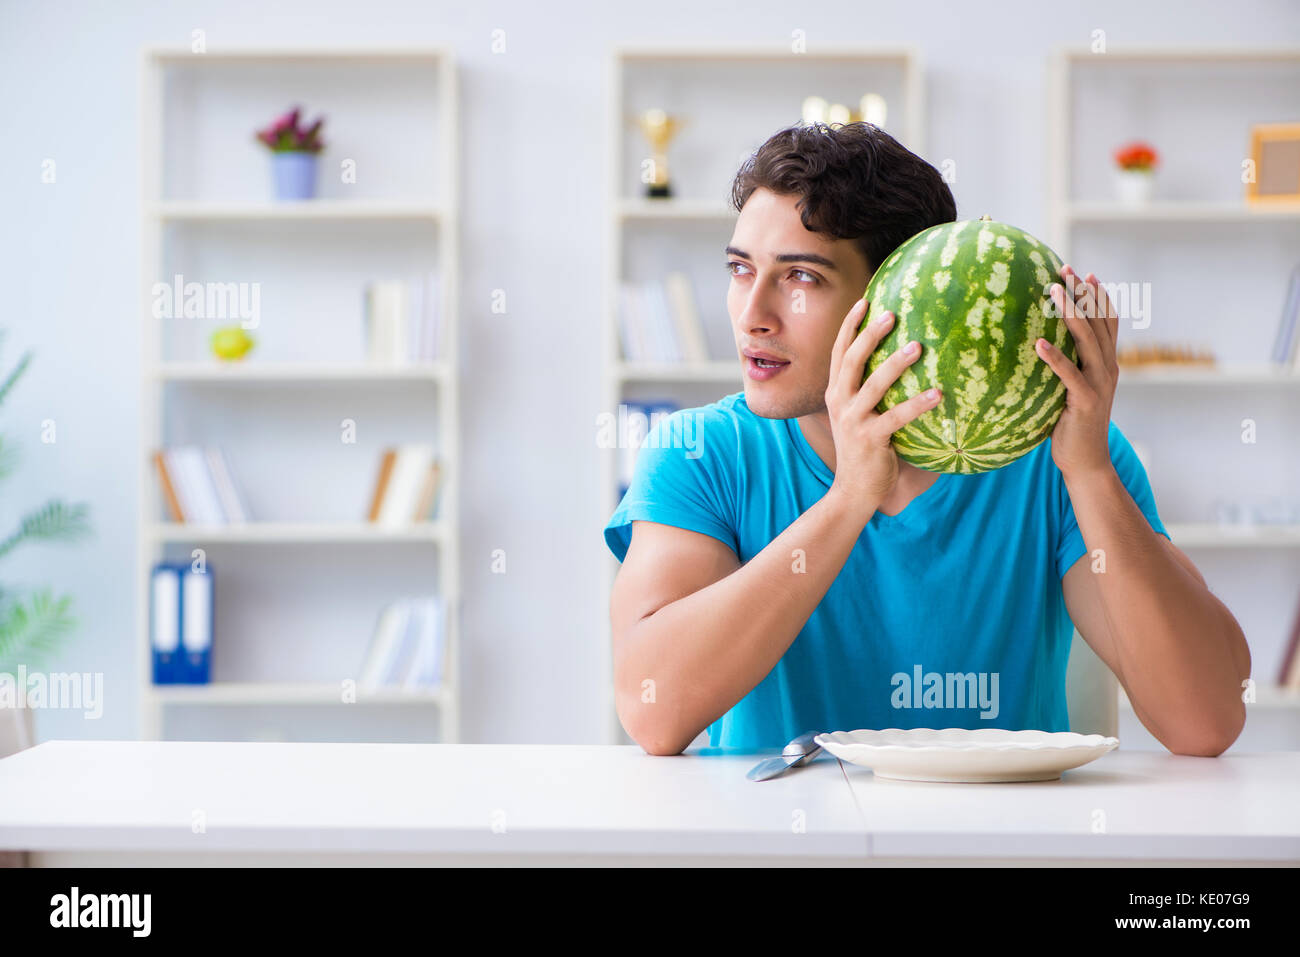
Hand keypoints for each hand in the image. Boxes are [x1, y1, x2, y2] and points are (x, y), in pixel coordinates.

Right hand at [824, 298, 941, 517]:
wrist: (852, 491)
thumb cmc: (864, 450)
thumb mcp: (858, 416)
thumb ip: (871, 392)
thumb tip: (903, 363)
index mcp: (836, 393)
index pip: (840, 352)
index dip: (850, 326)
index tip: (865, 301)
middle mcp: (839, 402)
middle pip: (852, 360)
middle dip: (870, 334)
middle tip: (892, 313)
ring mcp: (852, 420)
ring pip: (873, 385)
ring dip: (895, 364)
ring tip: (918, 346)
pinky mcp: (870, 439)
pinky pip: (896, 417)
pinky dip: (917, 404)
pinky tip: (938, 393)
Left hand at [1036, 264, 1118, 479]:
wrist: (1086, 462)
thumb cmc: (1070, 426)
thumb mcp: (1069, 391)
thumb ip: (1063, 370)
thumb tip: (1036, 347)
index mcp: (1105, 365)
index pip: (1106, 323)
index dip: (1099, 297)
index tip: (1085, 273)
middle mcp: (1108, 369)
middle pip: (1098, 323)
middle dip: (1083, 294)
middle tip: (1066, 269)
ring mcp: (1099, 384)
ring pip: (1087, 341)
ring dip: (1071, 314)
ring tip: (1053, 291)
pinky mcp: (1085, 401)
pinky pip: (1069, 375)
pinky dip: (1055, 357)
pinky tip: (1038, 342)